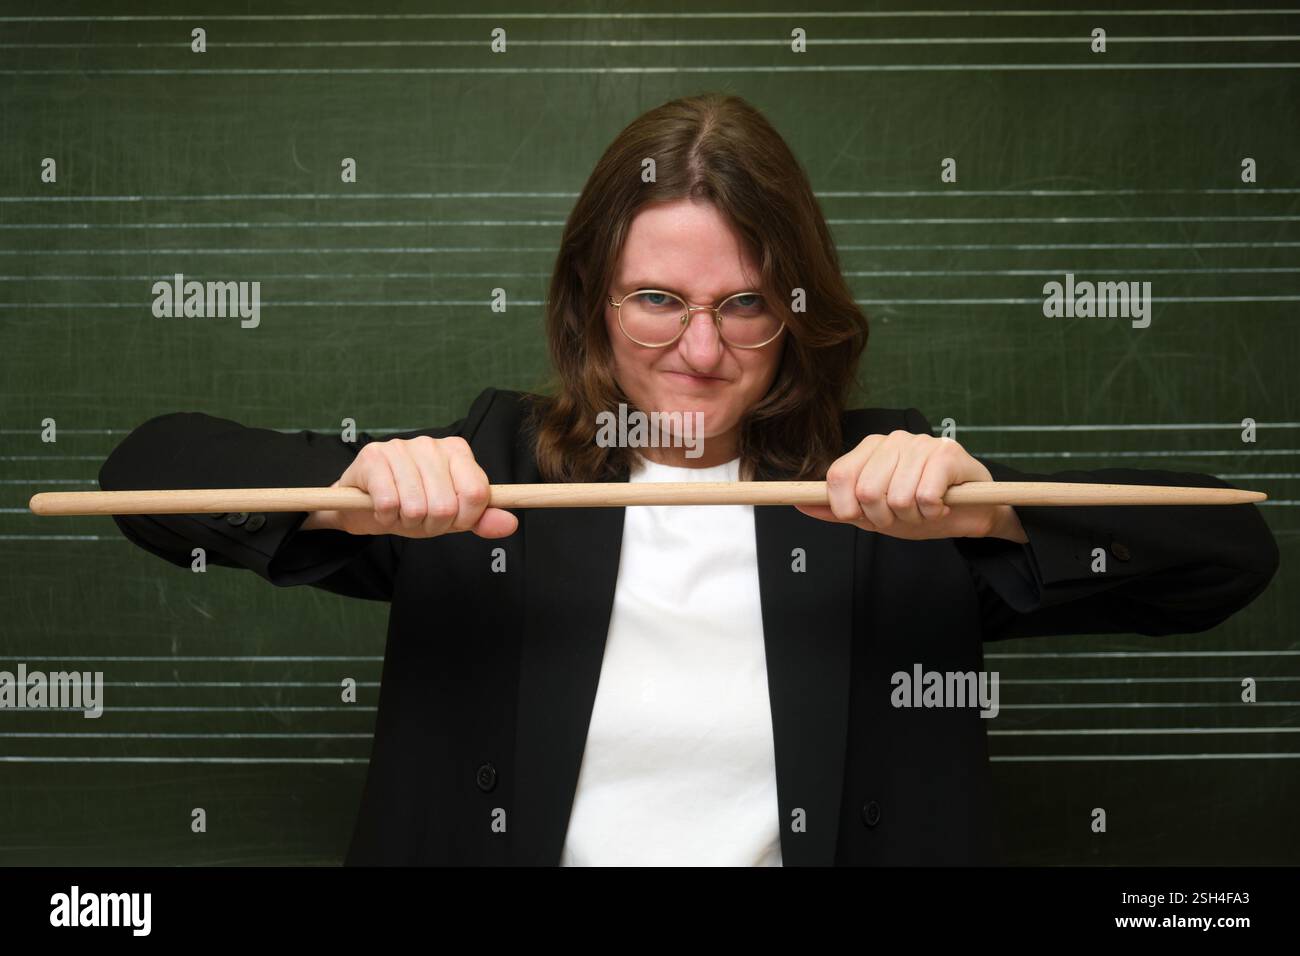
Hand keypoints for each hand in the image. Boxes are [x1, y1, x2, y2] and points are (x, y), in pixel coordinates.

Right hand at [301, 435, 517, 538]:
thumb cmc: (412, 505)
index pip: (477, 494)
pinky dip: (385, 518)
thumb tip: (510, 523)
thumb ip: (480, 518)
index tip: (450, 521)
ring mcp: (401, 446)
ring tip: (400, 512)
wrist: (364, 503)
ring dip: (406, 522)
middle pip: (447, 506)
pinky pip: (390, 504)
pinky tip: (382, 509)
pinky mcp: (372, 458)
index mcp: (458, 451)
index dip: (464, 519)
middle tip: (418, 518)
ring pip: (417, 507)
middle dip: (432, 525)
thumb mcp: (451, 516)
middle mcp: (432, 443)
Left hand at [795, 430, 1026, 542]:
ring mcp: (921, 443)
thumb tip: (799, 504)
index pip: (837, 476)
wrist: (975, 512)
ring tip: (925, 510)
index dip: (847, 508)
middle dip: (883, 518)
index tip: (866, 519)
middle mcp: (894, 439)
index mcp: (871, 449)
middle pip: (866, 491)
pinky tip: (941, 505)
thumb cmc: (923, 509)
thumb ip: (837, 509)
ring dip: (912, 517)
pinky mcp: (948, 454)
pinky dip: (932, 512)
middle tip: (904, 516)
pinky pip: (924, 496)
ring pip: (896, 497)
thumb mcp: (874, 514)